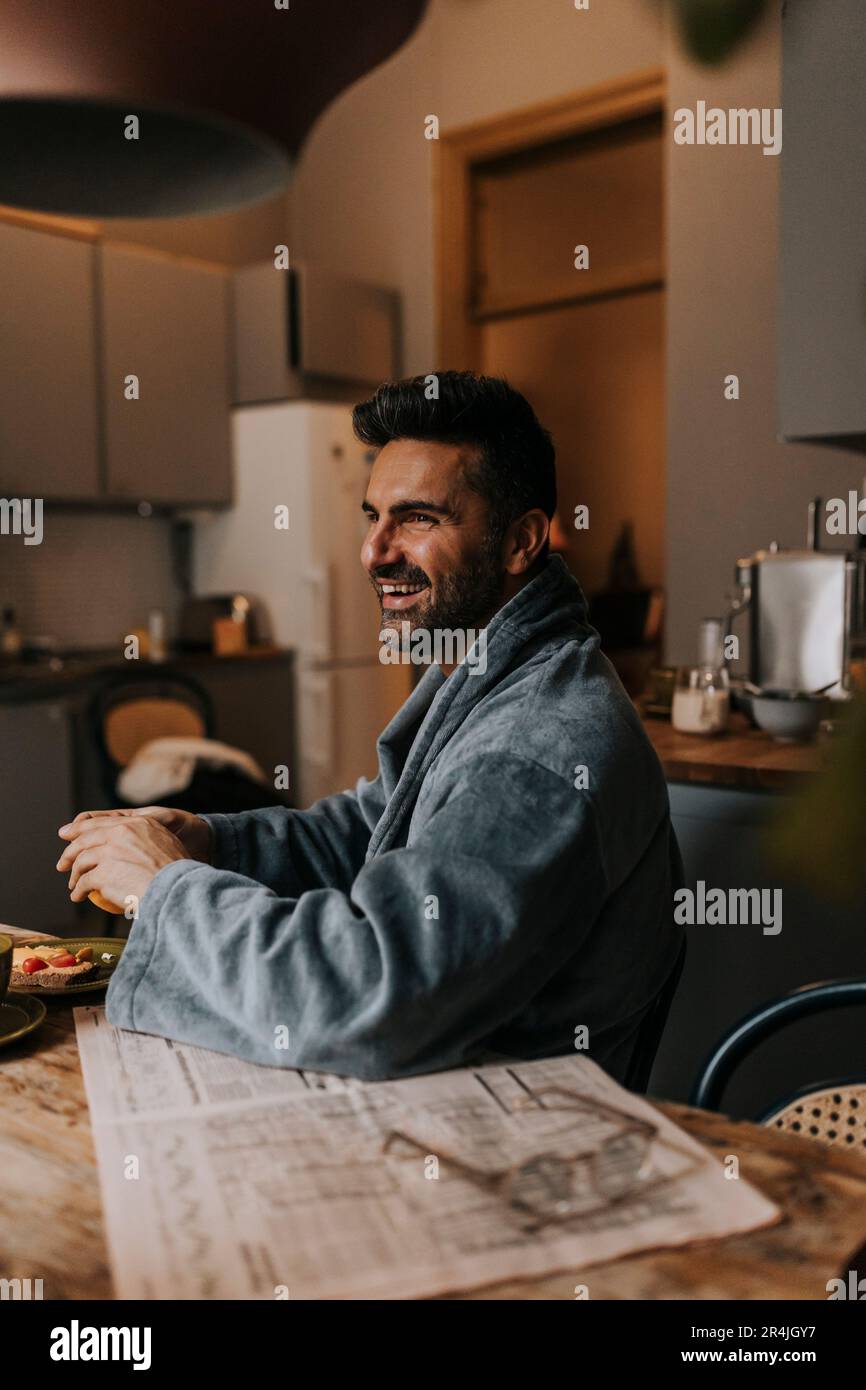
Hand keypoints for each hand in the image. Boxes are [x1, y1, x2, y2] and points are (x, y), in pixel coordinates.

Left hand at [56, 808, 210, 910]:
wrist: (178, 890)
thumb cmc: (178, 874)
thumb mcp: (166, 845)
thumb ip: (146, 840)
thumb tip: (131, 850)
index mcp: (138, 823)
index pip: (103, 823)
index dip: (81, 829)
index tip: (68, 836)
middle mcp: (122, 833)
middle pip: (86, 838)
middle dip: (70, 851)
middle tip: (63, 864)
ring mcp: (110, 852)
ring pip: (81, 860)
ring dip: (74, 874)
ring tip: (74, 885)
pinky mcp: (103, 873)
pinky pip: (83, 882)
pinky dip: (78, 890)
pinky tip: (79, 896)